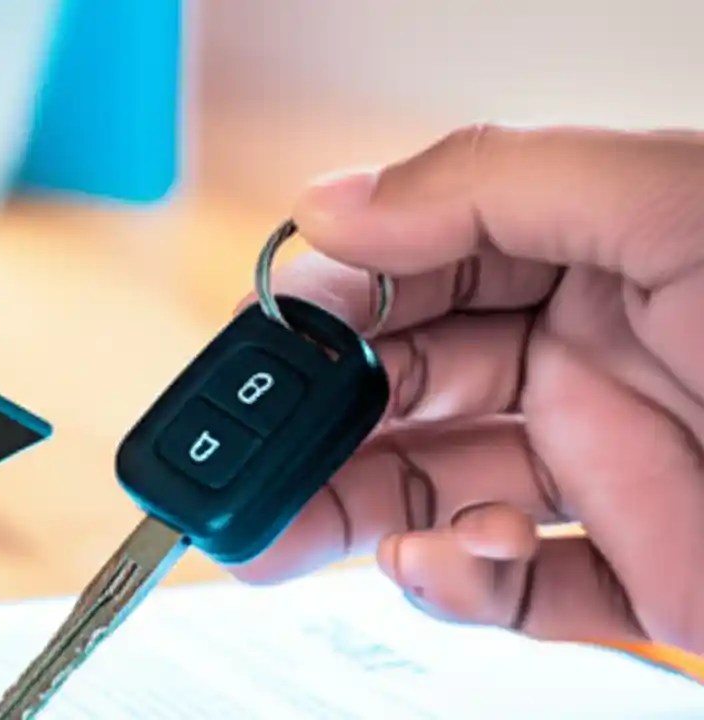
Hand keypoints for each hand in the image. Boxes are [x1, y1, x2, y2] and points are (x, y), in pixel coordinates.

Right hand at [230, 125, 703, 653]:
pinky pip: (523, 593)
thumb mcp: (680, 205)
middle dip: (317, 430)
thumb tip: (329, 204)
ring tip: (284, 544)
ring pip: (438, 497)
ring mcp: (613, 475)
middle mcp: (591, 360)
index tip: (262, 348)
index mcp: (591, 256)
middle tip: (243, 471)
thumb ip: (492, 187)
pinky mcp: (646, 578)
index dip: (330, 305)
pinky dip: (464, 590)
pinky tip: (449, 567)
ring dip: (354, 520)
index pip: (418, 271)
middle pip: (409, 394)